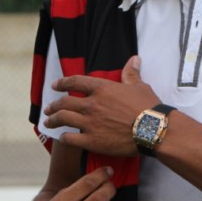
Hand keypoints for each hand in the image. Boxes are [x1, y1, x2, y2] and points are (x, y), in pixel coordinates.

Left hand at [44, 56, 160, 155]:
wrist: (153, 129)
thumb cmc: (148, 107)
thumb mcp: (139, 86)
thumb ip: (131, 73)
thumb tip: (134, 59)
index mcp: (102, 89)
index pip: (75, 82)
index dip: (62, 83)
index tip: (55, 85)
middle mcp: (92, 104)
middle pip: (64, 103)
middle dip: (53, 105)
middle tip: (48, 109)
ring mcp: (90, 123)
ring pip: (63, 119)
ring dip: (53, 120)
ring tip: (48, 122)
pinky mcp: (92, 141)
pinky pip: (71, 139)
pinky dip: (64, 138)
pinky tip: (62, 138)